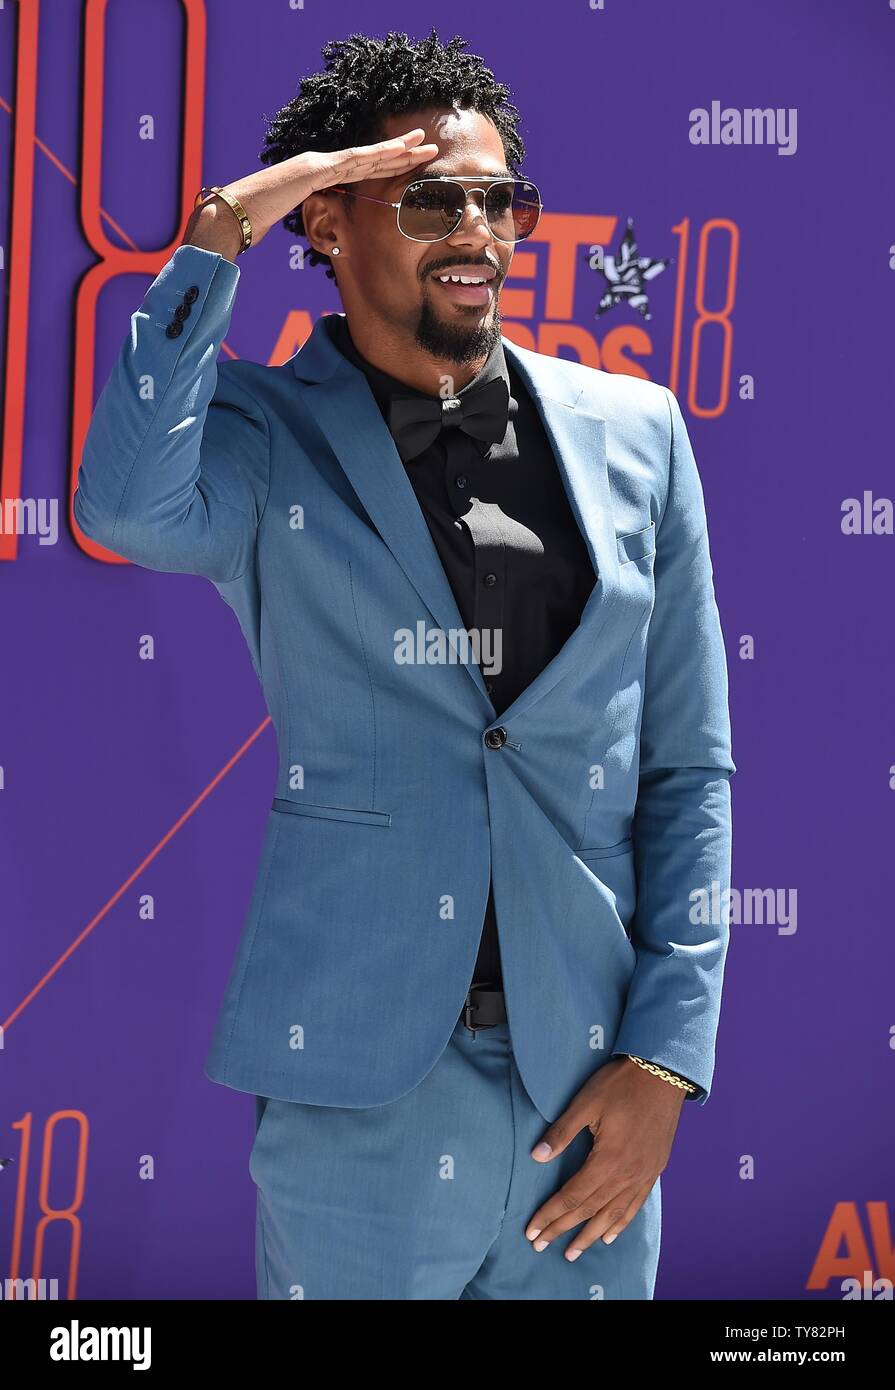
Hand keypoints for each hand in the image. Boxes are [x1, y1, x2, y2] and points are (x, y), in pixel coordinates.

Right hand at [183, 126, 438, 253]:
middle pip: (368, 159)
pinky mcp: (313, 169)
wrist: (231, 216)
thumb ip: (312, 224)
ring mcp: (316, 164)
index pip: (359, 169)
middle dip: (400, 152)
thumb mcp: (292, 224)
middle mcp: (319, 165)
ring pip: (365, 155)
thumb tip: (331, 241)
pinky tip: (396, 152)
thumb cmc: (253, 223)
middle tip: (428, 144)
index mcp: (317, 176)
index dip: (386, 164)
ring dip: (396, 150)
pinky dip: (375, 156)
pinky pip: (350, 162)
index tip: (409, 161)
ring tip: (422, 143)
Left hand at [524, 1056, 684, 1260]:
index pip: (572, 1196)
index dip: (550, 1215)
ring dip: (590, 1235)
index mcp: (607, 1160)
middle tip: (541, 1246)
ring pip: (613, 1214)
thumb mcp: (585, 1102)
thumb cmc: (620, 1084)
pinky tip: (609, 1235)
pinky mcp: (654, 1169)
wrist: (663, 1073)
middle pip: (589, 1210)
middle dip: (563, 1229)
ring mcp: (643, 1174)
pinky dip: (620, 1223)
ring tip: (573, 1252)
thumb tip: (536, 1157)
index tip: (532, 1231)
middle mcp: (627, 1174)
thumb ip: (561, 1132)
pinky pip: (635, 1205)